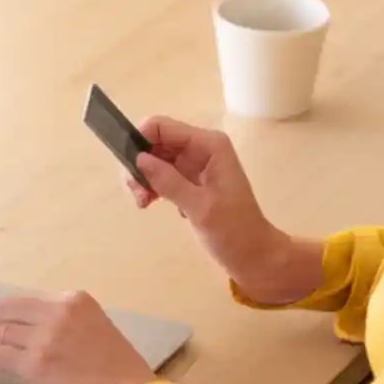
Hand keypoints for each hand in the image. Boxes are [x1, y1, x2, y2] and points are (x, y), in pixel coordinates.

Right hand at [124, 116, 318, 304]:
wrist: (254, 256)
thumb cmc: (234, 232)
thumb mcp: (200, 208)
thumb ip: (169, 182)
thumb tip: (139, 159)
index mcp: (209, 146)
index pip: (163, 127)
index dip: (140, 140)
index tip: (129, 168)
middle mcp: (201, 149)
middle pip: (155, 142)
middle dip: (139, 164)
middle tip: (136, 193)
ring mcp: (194, 165)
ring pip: (154, 159)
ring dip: (142, 178)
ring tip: (142, 203)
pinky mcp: (189, 182)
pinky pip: (160, 175)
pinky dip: (150, 187)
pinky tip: (149, 204)